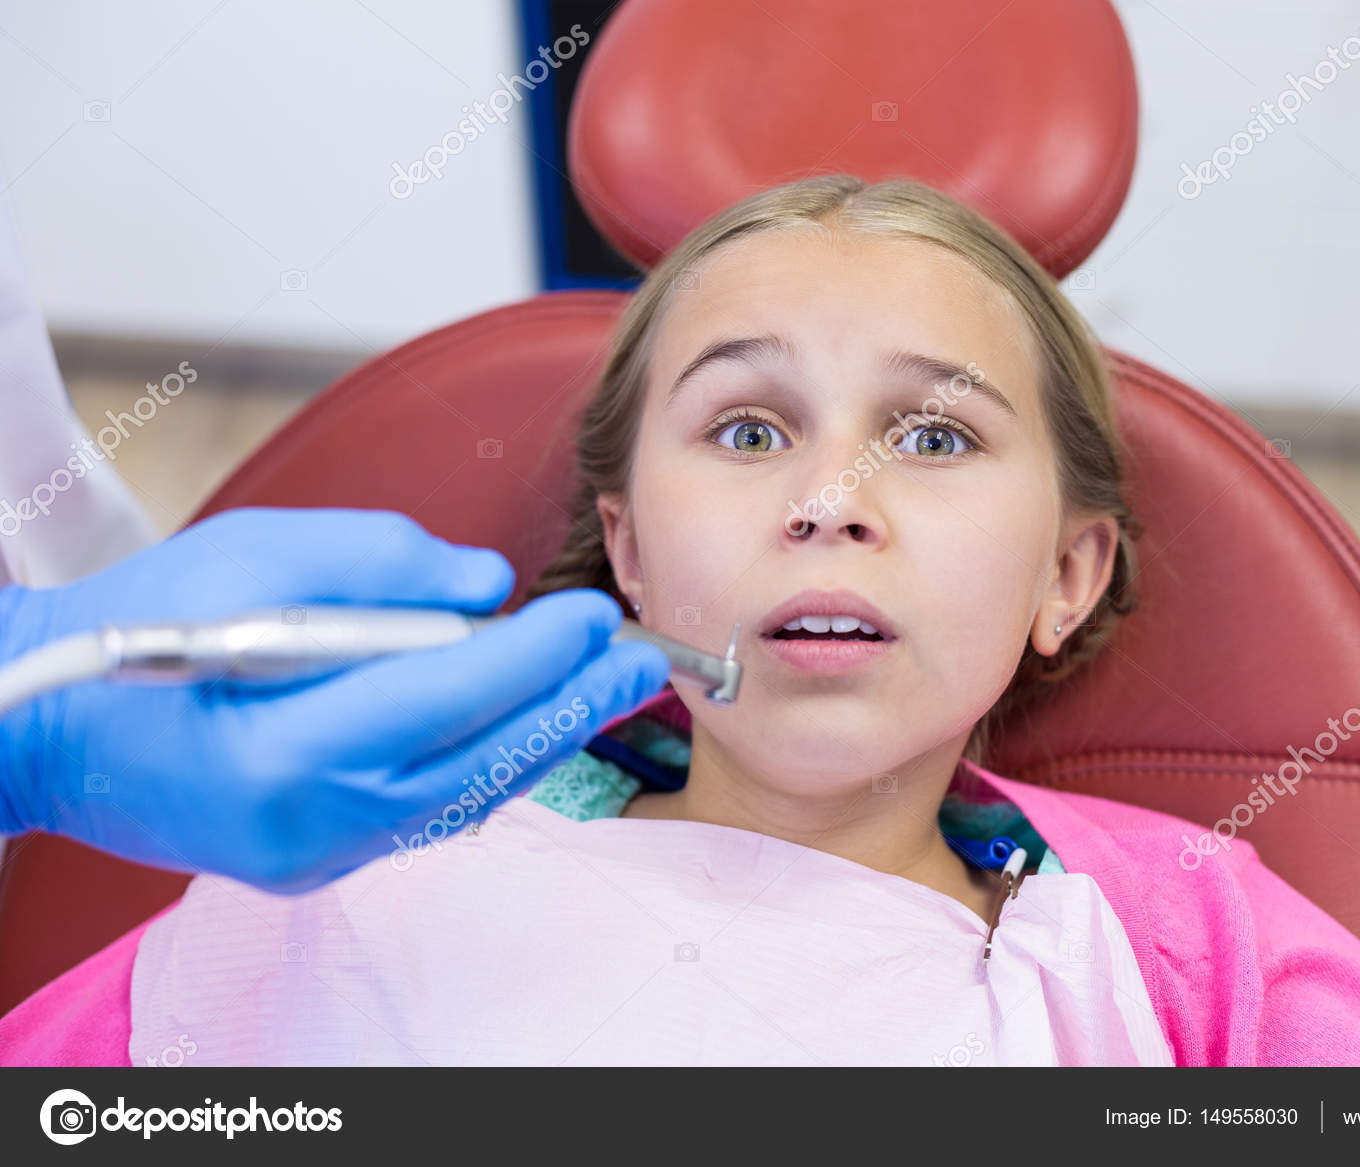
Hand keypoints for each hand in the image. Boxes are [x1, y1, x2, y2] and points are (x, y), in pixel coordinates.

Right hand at [0, 507, 668, 891]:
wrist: (58, 728)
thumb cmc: (146, 627)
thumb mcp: (255, 556)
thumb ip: (385, 563)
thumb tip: (490, 586)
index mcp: (286, 746)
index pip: (450, 697)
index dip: (537, 657)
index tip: (594, 615)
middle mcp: (311, 821)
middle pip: (481, 762)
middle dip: (571, 706)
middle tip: (640, 661)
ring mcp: (316, 855)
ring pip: (468, 797)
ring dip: (542, 739)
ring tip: (604, 688)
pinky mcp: (318, 863)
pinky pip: (430, 814)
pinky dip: (486, 766)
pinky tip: (529, 724)